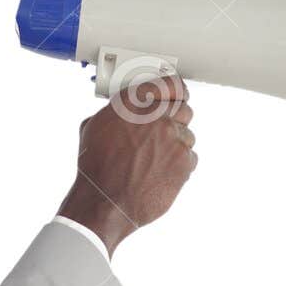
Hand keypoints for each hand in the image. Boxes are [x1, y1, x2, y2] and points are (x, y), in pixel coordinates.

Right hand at [57, 74, 196, 256]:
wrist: (105, 203)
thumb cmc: (97, 169)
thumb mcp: (95, 127)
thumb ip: (117, 112)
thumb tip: (126, 109)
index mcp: (133, 103)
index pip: (170, 83)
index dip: (177, 90)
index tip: (179, 94)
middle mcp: (155, 116)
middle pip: (184, 108)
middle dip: (176, 120)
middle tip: (165, 133)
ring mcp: (172, 138)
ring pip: (188, 135)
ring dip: (176, 146)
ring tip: (155, 161)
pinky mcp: (184, 161)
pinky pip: (190, 157)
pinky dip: (179, 165)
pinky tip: (160, 173)